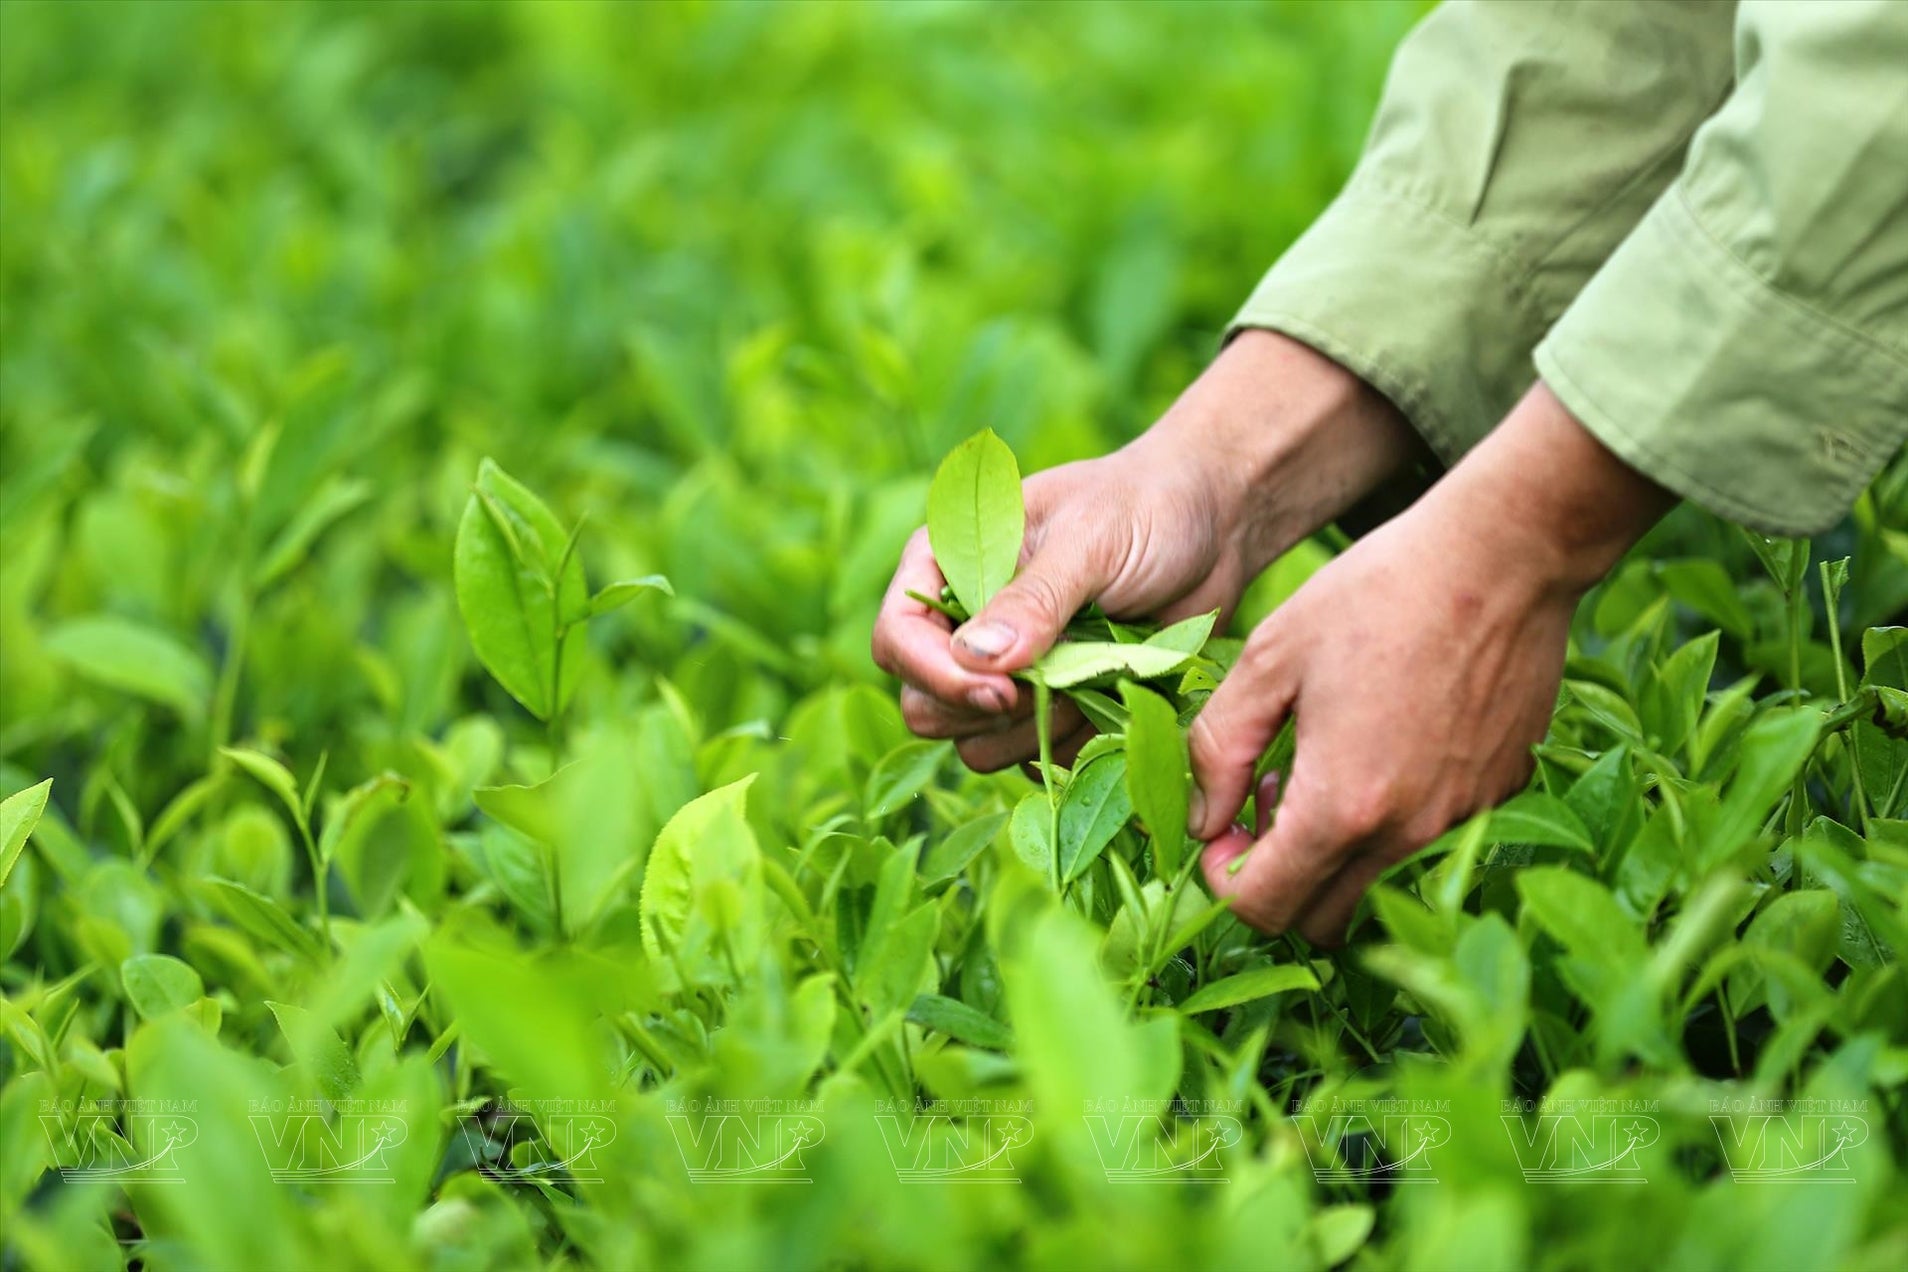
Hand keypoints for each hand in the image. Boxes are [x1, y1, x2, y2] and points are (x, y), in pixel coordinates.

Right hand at [872, 331, 1419, 772]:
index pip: (898, 637)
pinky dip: (1070, 740)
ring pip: (975, 742)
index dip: (935, 674)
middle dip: (984, 710)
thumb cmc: (1148, 508)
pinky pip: (1031, 755)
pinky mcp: (1048, 703)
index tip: (1002, 689)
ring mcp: (1005, 669)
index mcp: (948, 560)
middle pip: (923, 704)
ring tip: (1094, 674)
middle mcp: (964, 620)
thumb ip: (1035, 599)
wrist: (1216, 527)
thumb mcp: (1091, 542)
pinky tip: (1111, 694)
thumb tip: (977, 660)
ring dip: (1034, 727)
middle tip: (1054, 685)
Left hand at [1189, 384, 1673, 944]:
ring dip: (1330, 855)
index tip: (1221, 829)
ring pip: (1376, 886)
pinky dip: (1388, 825)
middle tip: (1260, 804)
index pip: (1263, 909)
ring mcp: (1462, 820)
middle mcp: (1408, 834)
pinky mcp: (1500, 794)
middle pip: (1321, 920)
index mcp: (1342, 807)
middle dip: (1275, 881)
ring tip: (1314, 770)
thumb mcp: (1268, 659)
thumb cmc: (1376, 595)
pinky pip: (1427, 843)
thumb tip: (1201, 818)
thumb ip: (1217, 749)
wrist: (1503, 556)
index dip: (1222, 881)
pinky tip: (1376, 750)